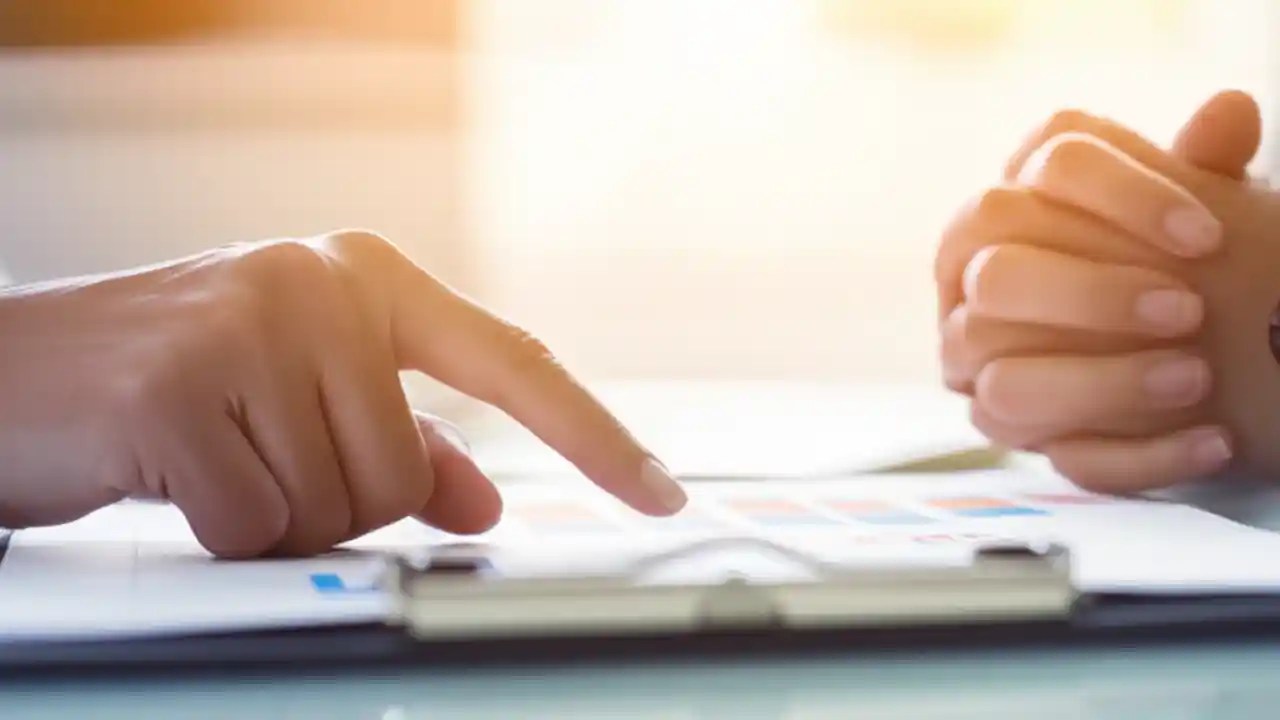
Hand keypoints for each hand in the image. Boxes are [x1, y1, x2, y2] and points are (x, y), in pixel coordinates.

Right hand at [0, 231, 686, 556]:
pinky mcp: (181, 388)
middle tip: (256, 457)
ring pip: (342, 508)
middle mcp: (320, 283)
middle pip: (407, 474)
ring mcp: (250, 325)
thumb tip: (482, 495)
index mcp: (366, 277)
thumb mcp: (299, 397)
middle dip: (340, 502)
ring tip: (212, 454)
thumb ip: (401, 440)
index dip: (593, 436)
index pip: (513, 363)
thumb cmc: (170, 383)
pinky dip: (220, 528)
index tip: (658, 492)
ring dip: (278, 515)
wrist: (10, 372)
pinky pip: (258, 525)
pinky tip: (172, 471)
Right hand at [936, 91, 1265, 489]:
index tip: (1207, 235)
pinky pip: (1053, 452)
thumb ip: (1202, 166)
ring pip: (1005, 378)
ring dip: (1105, 381)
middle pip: (998, 272)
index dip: (1123, 197)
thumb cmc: (1163, 258)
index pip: (1045, 169)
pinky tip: (1213, 442)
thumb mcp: (1186, 210)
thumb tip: (1229, 111)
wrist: (1159, 335)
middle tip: (1188, 310)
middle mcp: (970, 272)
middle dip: (1094, 293)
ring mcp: (973, 356)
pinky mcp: (1005, 424)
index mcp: (1013, 198)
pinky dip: (1139, 454)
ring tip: (1198, 379)